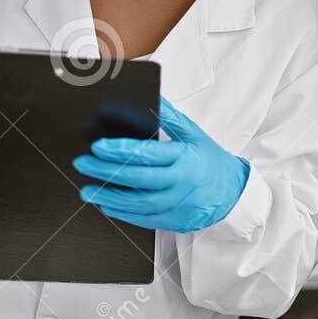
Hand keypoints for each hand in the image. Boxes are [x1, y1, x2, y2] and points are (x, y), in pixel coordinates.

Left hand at [74, 98, 250, 232]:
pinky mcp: (176, 221)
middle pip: (140, 179)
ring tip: (87, 189)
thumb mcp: (194, 135)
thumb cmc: (210, 161)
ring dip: (110, 197)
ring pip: (140, 204)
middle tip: (83, 163)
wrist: (234, 193)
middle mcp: (182, 183)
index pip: (149, 155)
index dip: (121, 151)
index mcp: (185, 158)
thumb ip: (170, 118)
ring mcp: (179, 205)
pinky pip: (145, 220)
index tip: (98, 146)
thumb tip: (152, 98)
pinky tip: (106, 205)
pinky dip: (123, 214)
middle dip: (107, 172)